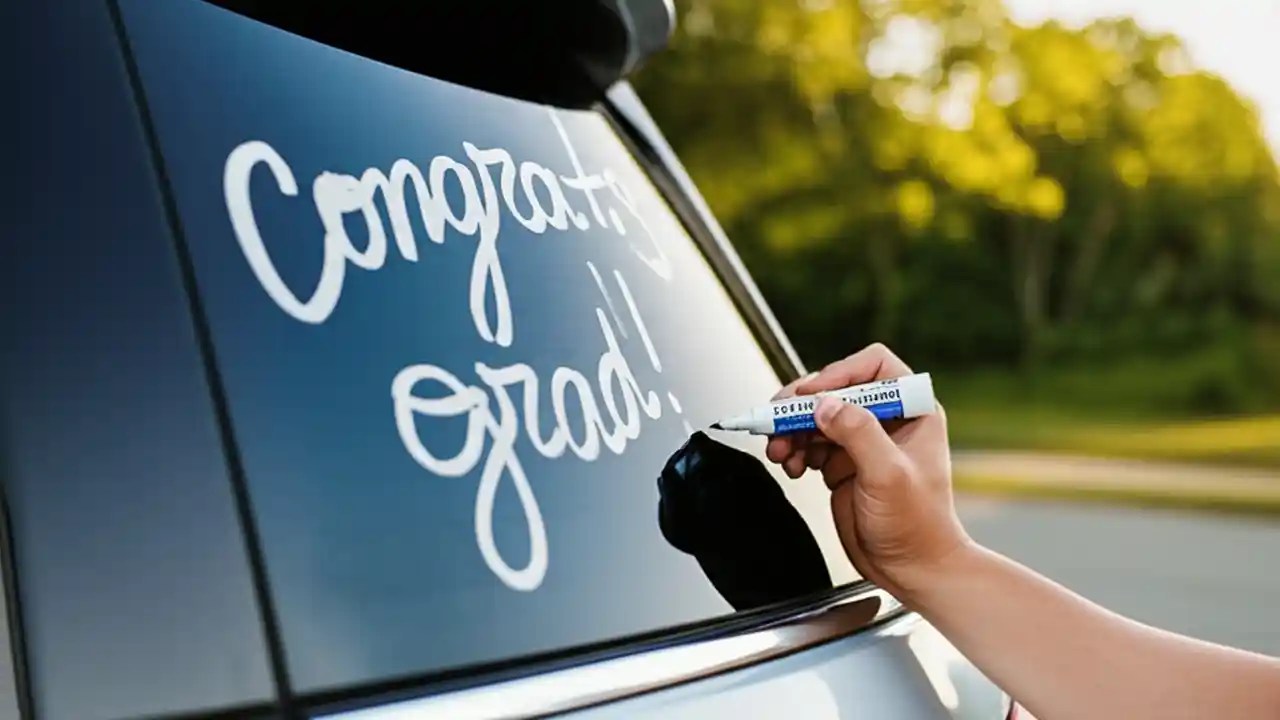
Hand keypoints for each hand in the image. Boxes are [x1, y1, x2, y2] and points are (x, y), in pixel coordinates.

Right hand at [765, 344, 971, 600]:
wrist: (912, 569)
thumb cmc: (919, 527)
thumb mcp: (890, 476)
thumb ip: (858, 434)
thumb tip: (825, 405)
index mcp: (912, 411)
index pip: (873, 366)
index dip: (838, 374)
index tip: (810, 395)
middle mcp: (887, 420)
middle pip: (835, 390)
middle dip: (802, 406)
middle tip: (776, 419)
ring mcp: (862, 441)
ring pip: (816, 416)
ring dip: (791, 429)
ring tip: (778, 450)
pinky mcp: (842, 463)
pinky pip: (808, 442)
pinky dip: (793, 450)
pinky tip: (789, 465)